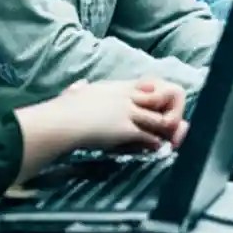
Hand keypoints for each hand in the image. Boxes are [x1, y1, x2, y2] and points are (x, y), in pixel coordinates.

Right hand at [54, 79, 187, 151]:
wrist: (60, 121)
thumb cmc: (62, 110)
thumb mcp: (76, 93)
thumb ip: (81, 89)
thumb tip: (79, 86)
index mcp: (117, 87)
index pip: (151, 83)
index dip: (160, 96)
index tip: (160, 108)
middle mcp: (127, 96)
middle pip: (164, 97)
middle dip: (172, 112)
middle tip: (172, 126)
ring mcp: (128, 112)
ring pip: (161, 119)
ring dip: (166, 132)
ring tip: (169, 141)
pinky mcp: (126, 129)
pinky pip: (151, 136)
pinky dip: (156, 144)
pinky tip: (155, 149)